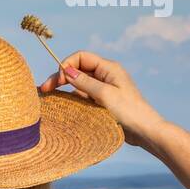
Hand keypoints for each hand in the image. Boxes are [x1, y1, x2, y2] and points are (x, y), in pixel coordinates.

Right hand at [37, 51, 165, 148]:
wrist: (144, 131)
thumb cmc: (128, 111)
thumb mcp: (104, 95)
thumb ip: (84, 82)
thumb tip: (65, 70)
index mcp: (108, 68)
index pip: (81, 57)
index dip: (66, 65)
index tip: (58, 81)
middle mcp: (105, 75)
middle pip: (77, 69)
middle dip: (60, 77)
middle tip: (45, 89)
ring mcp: (103, 88)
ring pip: (78, 83)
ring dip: (65, 88)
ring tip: (52, 97)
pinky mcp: (102, 100)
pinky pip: (83, 95)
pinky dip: (73, 98)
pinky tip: (65, 105)